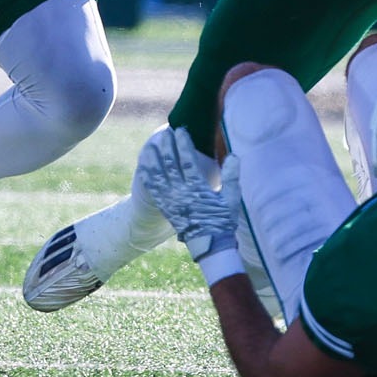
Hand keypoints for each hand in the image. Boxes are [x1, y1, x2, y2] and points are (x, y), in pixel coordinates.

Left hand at [137, 126, 236, 261]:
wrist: (211, 245)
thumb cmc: (224, 221)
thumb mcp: (232, 199)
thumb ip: (232, 177)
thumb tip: (234, 155)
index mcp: (198, 189)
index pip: (187, 161)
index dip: (182, 144)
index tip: (181, 131)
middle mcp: (181, 193)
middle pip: (170, 164)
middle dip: (167, 146)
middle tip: (166, 132)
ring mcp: (171, 200)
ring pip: (158, 175)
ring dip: (153, 158)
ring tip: (150, 144)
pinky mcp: (165, 207)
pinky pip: (153, 189)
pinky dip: (147, 176)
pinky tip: (142, 165)